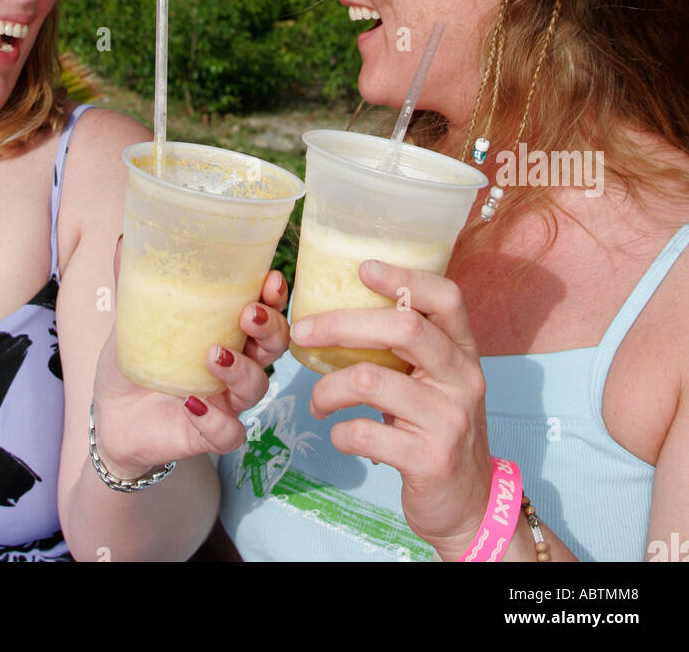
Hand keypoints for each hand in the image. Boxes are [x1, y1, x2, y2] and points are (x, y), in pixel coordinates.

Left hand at [90, 242, 288, 480]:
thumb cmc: (138, 359)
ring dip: (242, 370)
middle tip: (249, 314)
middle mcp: (236, 363)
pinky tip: (192, 405)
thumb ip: (137, 284)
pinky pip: (229, 433)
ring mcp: (226, 400)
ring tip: (213, 356)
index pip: (265, 308)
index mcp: (227, 328)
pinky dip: (214, 420)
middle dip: (271, 328)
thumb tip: (127, 241)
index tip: (271, 279)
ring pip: (257, 387)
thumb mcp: (135, 319)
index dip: (275, 296)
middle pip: (275, 346)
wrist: (112, 416)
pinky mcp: (209, 434)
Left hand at [290, 259, 491, 560]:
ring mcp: (449, 420)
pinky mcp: (430, 460)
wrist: (470, 505)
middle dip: (341, 325)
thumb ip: (407, 349)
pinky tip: (338, 434)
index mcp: (463, 351)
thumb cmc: (437, 430)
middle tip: (302, 332)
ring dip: (327, 389)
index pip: (446, 297)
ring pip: (370, 381)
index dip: (405, 276)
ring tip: (317, 401)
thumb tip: (340, 310)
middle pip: (402, 329)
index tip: (362, 267)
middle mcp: (463, 378)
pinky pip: (364, 433)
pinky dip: (339, 432)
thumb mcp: (435, 382)